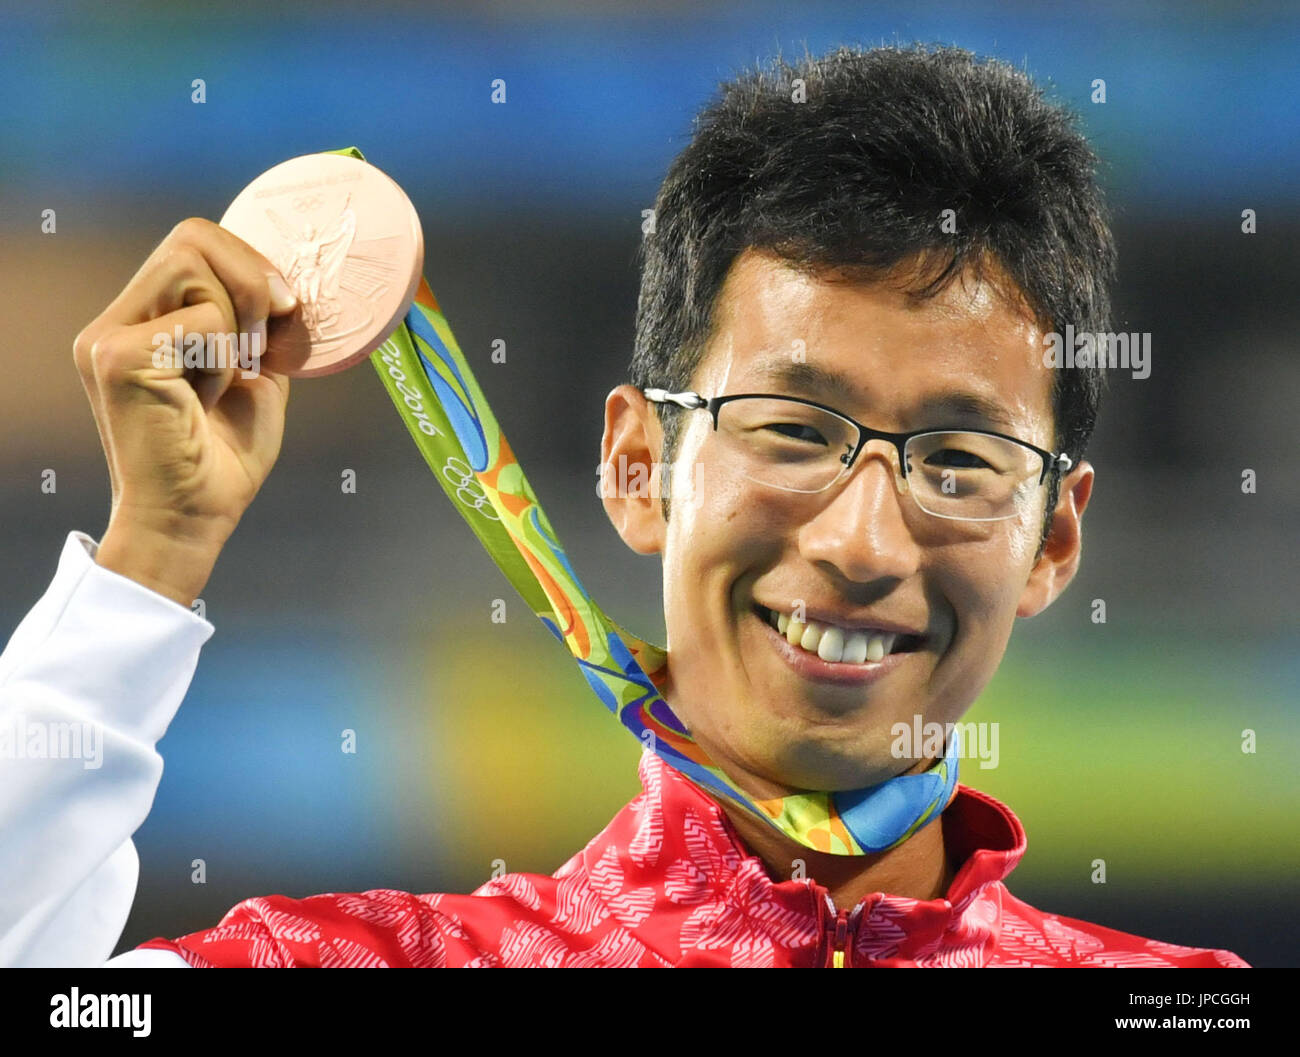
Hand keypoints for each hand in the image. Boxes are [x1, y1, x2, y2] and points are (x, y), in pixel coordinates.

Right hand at [73, 218, 299, 604]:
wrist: (197, 517)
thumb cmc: (224, 456)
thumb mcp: (256, 374)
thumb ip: (261, 323)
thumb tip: (291, 278)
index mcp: (143, 320)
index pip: (194, 242)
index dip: (251, 263)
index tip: (286, 310)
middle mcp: (114, 321)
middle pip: (192, 238)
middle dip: (251, 283)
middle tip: (261, 345)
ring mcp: (107, 337)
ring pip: (194, 268)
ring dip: (236, 324)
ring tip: (223, 379)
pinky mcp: (117, 357)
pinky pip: (200, 321)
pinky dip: (222, 358)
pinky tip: (205, 400)